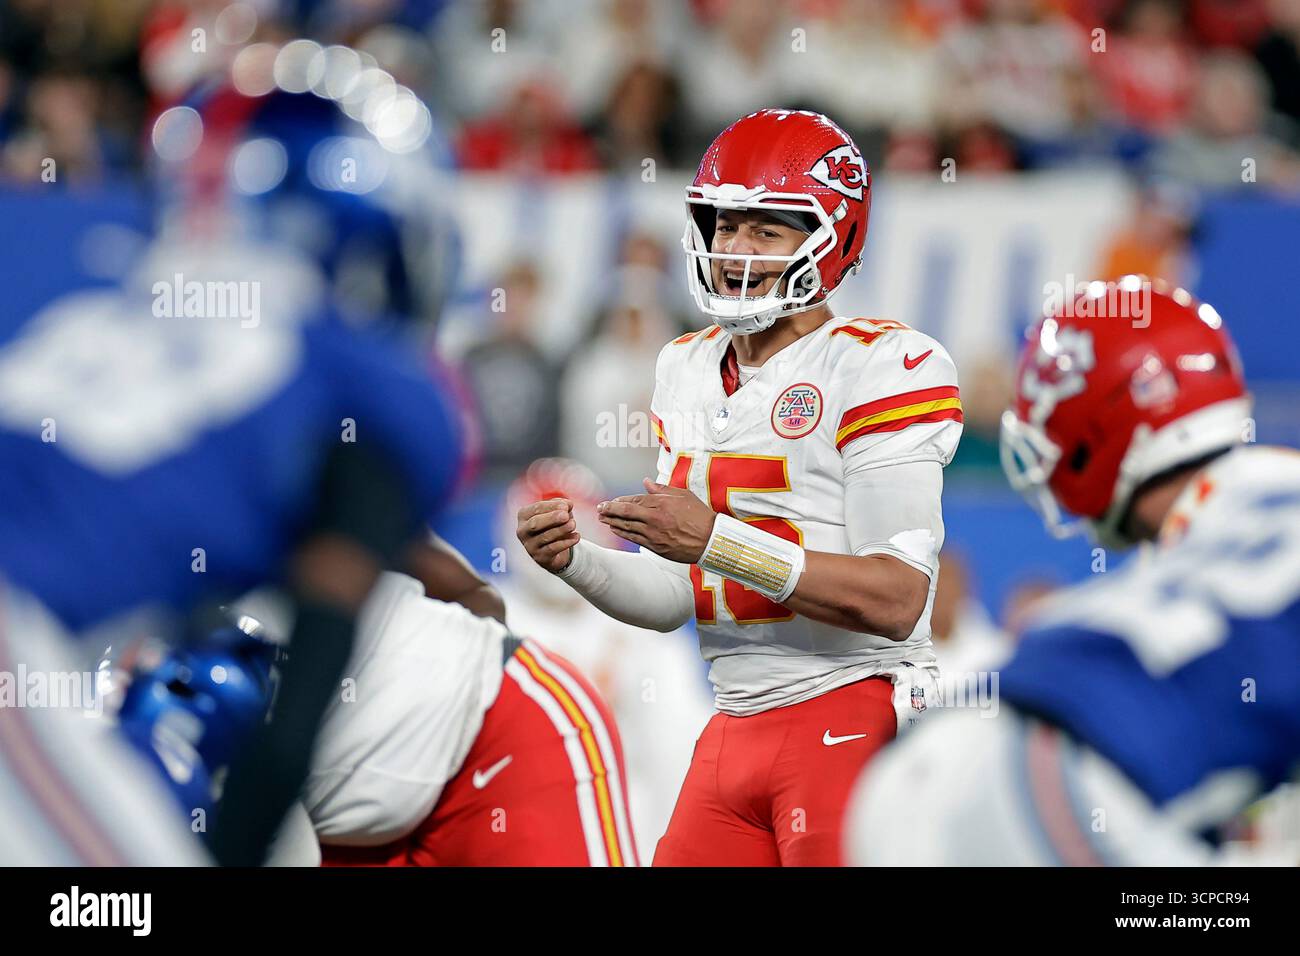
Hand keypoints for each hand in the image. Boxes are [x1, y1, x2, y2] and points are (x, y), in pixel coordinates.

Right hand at [515, 498, 579, 572]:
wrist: (552, 550)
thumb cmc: (552, 526)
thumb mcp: (556, 513)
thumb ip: (561, 506)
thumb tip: (567, 504)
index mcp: (524, 516)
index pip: (536, 509)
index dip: (552, 506)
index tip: (567, 505)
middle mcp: (523, 531)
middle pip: (535, 523)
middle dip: (551, 518)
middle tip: (565, 515)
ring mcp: (530, 545)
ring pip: (545, 537)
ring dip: (561, 530)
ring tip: (573, 524)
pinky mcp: (540, 557)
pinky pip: (553, 549)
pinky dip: (566, 542)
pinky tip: (576, 536)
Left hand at [597, 478, 716, 562]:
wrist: (710, 539)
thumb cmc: (699, 516)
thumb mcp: (682, 495)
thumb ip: (662, 489)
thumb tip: (646, 482)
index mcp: (661, 503)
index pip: (634, 500)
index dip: (619, 501)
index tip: (610, 502)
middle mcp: (654, 518)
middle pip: (625, 513)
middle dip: (609, 511)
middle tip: (599, 509)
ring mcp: (654, 534)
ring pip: (627, 527)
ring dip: (612, 522)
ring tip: (603, 519)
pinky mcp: (656, 547)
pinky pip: (634, 539)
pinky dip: (622, 533)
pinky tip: (615, 529)